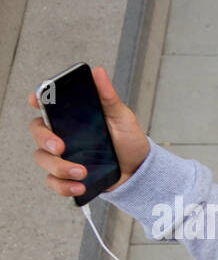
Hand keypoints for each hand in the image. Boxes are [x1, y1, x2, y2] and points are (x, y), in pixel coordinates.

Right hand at [28, 64, 149, 197]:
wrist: (139, 171)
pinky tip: (79, 187)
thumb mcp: (122, 117)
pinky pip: (54, 182)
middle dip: (45, 140)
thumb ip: (108, 97)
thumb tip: (98, 72)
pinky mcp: (68, 176)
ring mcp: (63, 156)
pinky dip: (63, 186)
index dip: (38, 100)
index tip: (36, 100)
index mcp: (71, 117)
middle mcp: (62, 135)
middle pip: (38, 132)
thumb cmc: (128, 141)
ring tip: (82, 172)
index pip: (47, 105)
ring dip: (59, 167)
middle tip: (61, 147)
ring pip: (43, 159)